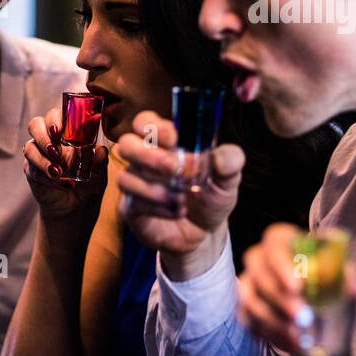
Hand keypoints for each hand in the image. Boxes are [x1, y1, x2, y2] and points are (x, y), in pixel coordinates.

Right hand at [23, 105, 108, 220]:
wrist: (77, 207)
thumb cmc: (91, 182)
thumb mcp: (99, 173)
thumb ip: (100, 161)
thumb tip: (100, 151)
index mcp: (66, 131)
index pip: (56, 114)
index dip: (55, 118)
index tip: (61, 130)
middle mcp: (49, 139)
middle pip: (36, 124)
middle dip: (44, 135)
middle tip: (56, 149)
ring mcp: (38, 154)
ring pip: (30, 147)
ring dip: (43, 159)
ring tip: (58, 172)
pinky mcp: (31, 171)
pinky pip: (32, 169)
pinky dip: (46, 176)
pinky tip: (61, 183)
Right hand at [114, 110, 242, 275]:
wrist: (206, 232)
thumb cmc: (211, 196)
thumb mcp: (227, 179)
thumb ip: (230, 163)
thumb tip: (224, 156)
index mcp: (166, 143)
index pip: (145, 122)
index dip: (153, 126)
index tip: (174, 138)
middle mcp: (145, 159)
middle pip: (126, 144)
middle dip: (148, 155)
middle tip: (174, 168)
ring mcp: (136, 183)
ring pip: (126, 177)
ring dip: (155, 188)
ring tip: (182, 197)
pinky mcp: (132, 208)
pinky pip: (133, 203)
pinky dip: (158, 207)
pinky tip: (178, 211)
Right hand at [239, 226, 355, 355]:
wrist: (316, 309)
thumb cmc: (326, 283)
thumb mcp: (339, 278)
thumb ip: (346, 279)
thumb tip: (354, 288)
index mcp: (282, 241)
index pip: (274, 242)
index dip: (282, 264)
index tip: (298, 287)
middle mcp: (260, 258)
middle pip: (259, 272)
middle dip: (279, 298)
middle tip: (302, 317)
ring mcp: (249, 283)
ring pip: (250, 299)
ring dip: (273, 319)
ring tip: (298, 336)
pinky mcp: (245, 308)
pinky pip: (249, 320)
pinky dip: (269, 334)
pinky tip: (290, 342)